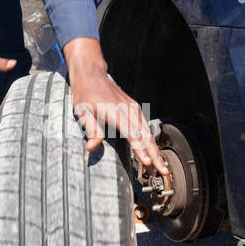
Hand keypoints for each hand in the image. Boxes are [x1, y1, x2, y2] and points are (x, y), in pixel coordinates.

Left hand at [64, 38, 168, 174]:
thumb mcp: (82, 112)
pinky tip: (154, 153)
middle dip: (155, 155)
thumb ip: (91, 130)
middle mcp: (128, 110)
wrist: (92, 74)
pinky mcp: (134, 108)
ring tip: (161, 168)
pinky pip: (146, 127)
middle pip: (145, 136)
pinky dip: (151, 141)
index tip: (148, 162)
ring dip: (155, 151)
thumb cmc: (85, 93)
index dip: (140, 150)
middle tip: (162, 172)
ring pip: (148, 132)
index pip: (132, 134)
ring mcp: (133, 108)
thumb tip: (91, 148)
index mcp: (115, 112)